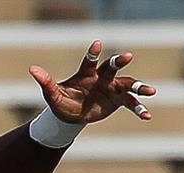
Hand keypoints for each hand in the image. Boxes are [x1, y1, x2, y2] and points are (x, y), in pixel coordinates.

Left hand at [32, 41, 154, 124]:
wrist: (71, 116)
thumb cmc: (62, 101)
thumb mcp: (52, 94)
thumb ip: (46, 81)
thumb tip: (32, 69)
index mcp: (86, 73)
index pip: (90, 61)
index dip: (93, 53)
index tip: (97, 44)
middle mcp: (102, 77)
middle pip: (112, 67)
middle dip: (119, 61)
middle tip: (127, 56)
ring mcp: (112, 88)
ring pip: (128, 84)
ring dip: (139, 86)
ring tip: (150, 91)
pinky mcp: (118, 101)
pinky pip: (131, 104)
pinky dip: (139, 109)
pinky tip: (147, 116)